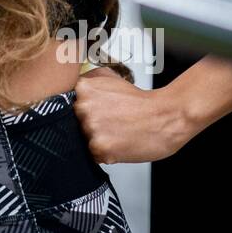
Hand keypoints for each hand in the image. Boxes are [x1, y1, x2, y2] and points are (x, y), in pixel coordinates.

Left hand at [74, 66, 191, 163]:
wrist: (166, 117)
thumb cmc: (140, 101)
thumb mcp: (110, 77)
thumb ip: (87, 79)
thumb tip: (71, 85)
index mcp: (83, 89)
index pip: (65, 104)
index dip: (80, 111)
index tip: (93, 112)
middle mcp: (82, 107)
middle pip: (73, 123)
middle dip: (88, 125)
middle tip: (109, 123)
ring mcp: (90, 129)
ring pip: (82, 140)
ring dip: (97, 139)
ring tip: (116, 133)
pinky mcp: (99, 148)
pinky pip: (93, 155)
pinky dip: (105, 153)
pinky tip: (120, 143)